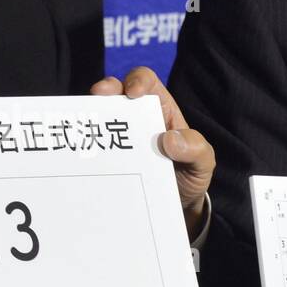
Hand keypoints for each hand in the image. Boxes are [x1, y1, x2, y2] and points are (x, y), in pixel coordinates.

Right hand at [90, 66, 213, 237]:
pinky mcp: (106, 158)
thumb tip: (168, 139)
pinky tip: (83, 155)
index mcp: (160, 109)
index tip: (133, 93)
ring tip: (86, 125)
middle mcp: (135, 118)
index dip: (137, 80)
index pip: (146, 82)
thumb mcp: (203, 162)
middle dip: (105, 90)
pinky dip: (86, 147)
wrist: (176, 206)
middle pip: (115, 93)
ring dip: (90, 117)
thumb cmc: (190, 174)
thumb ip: (195, 148)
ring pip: (99, 118)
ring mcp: (118, 137)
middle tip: (99, 96)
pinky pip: (93, 147)